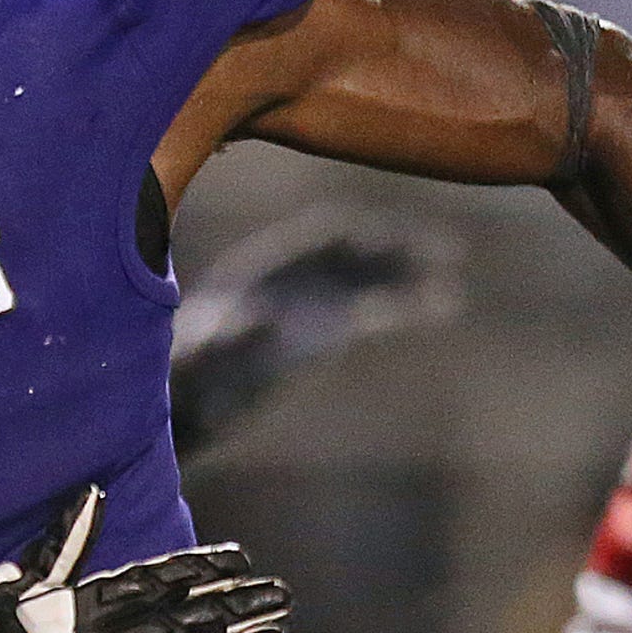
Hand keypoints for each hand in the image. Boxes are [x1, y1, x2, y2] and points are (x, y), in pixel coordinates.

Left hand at [170, 210, 459, 456]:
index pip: (320, 238)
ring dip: (407, 278)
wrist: (183, 398)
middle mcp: (291, 277)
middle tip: (444, 255)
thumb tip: (262, 321)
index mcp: (260, 269)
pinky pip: (372, 311)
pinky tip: (439, 308)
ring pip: (368, 279)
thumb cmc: (187, 377)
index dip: (359, 234)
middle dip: (396, 252)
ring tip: (449, 292)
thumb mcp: (202, 361)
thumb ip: (228, 340)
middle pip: (354, 252)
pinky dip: (403, 307)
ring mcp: (310, 302)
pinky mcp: (323, 333)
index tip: (394, 239)